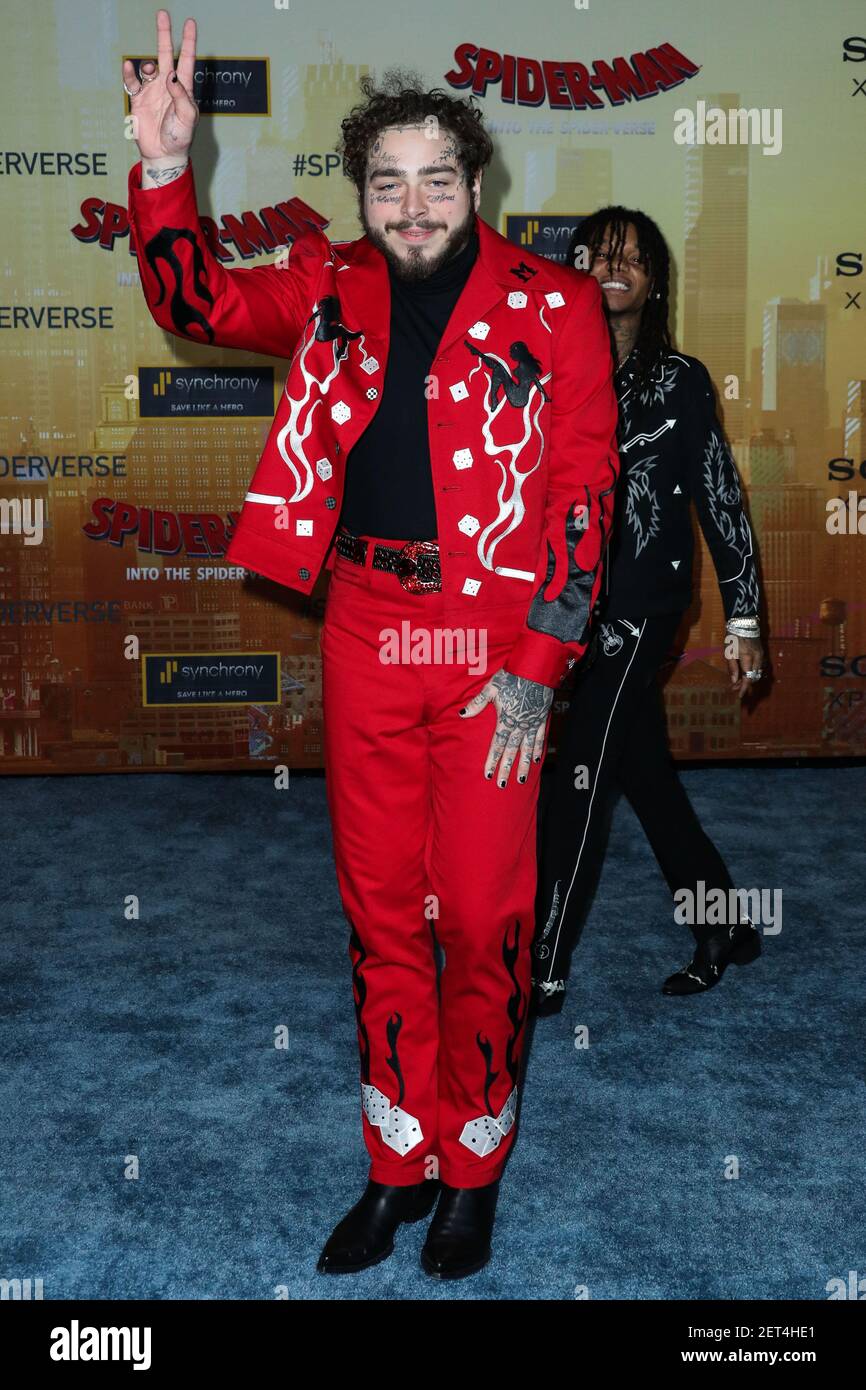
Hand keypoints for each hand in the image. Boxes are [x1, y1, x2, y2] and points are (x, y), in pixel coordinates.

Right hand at [123, 10, 198, 162]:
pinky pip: (132, 81)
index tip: (190, 23)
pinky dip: (129, 73)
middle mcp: (168, 85)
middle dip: (164, 34)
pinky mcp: (138, 99)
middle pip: (166, 54)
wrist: (163, 153)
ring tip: (151, 70)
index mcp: (183, 88)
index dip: (188, 41)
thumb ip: (182, 96)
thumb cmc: (180, 138)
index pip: (187, 59)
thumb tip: (172, 76)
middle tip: (162, 14)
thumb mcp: (187, 118)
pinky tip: (129, 68)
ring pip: (148, 66)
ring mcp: (152, 90)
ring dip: (149, 64)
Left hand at [460, 668, 552, 786]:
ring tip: (520, 779)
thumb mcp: (491, 688)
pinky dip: (538, 750)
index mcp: (505, 719)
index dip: (492, 760)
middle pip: (511, 751)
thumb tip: (462, 714)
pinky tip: (536, 760)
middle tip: (503, 785)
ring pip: (527, 749)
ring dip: (523, 765)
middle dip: (506, 769)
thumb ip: (477, 703)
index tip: (488, 775)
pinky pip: (540, 738)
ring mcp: (532, 723)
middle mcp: (519, 725)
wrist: (535, 669)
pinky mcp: (541, 719)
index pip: (497, 745)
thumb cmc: (511, 677)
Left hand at [726, 634, 764, 698]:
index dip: (744, 688)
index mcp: (748, 658)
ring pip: (756, 673)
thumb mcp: (729, 652)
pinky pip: (758, 668)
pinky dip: (751, 673)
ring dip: (748, 679)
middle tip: (733, 688)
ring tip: (736, 682)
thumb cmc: (733, 637)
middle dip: (744, 685)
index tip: (739, 696)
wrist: (744, 623)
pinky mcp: (761, 654)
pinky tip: (743, 674)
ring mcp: (761, 656)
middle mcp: (757, 658)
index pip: (748, 678)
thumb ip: (732, 667)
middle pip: (753, 678)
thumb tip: (734, 681)